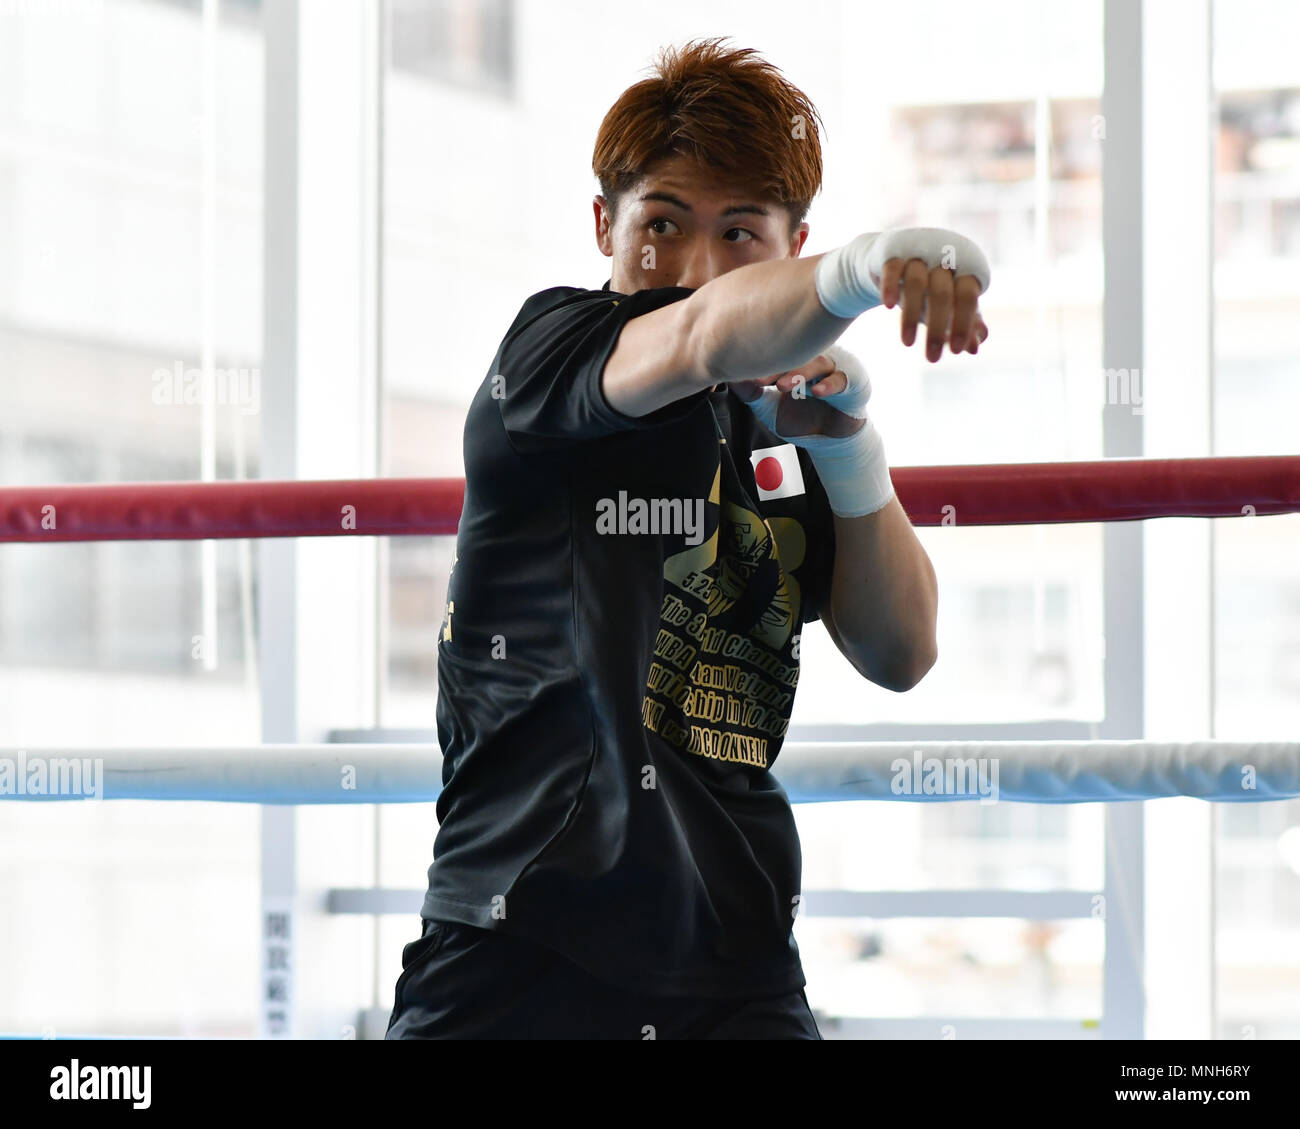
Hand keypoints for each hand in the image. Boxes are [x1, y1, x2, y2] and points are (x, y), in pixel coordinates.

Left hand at [730, 350, 865, 439]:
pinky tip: (817, 391)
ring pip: (819, 362)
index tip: (742, 368)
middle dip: (778, 364)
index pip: (778, 352)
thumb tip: (727, 376)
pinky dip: (830, 384)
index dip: (761, 360)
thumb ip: (751, 393)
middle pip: (797, 352)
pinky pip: (843, 379)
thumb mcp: (769, 408)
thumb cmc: (801, 419)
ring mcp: (836, 367)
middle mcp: (815, 357)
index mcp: (796, 358)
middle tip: (760, 377)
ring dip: (800, 373)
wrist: (830, 442)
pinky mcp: (854, 383)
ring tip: (784, 385)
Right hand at [878, 260, 988, 362]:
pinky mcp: (893, 253)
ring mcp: (917, 254)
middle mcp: (944, 258)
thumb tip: (975, 346)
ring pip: (916, 283)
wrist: (897, 260)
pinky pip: (892, 268)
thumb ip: (967, 323)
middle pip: (942, 293)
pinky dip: (890, 287)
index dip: (964, 323)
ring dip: (910, 316)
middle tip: (932, 359)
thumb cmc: (931, 287)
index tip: (956, 351)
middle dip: (938, 329)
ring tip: (908, 344)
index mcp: (965, 268)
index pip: (968, 296)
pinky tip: (888, 306)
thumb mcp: (950, 306)